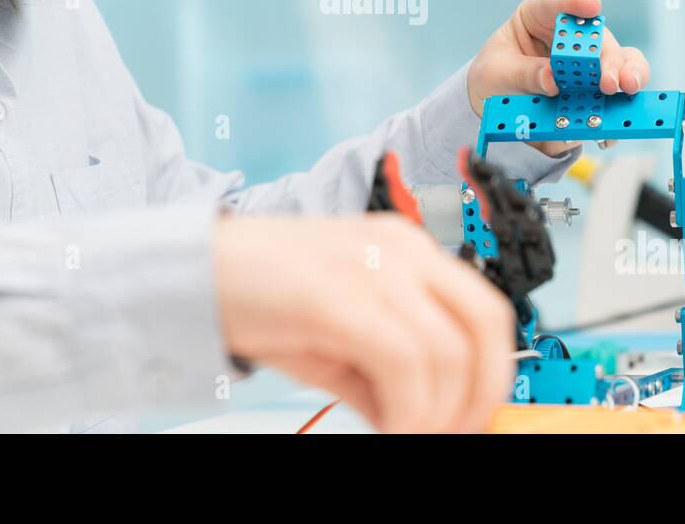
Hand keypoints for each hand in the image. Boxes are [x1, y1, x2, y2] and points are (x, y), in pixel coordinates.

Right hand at [213, 214, 515, 432]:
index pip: (486, 309)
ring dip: (436, 414)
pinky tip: (389, 429)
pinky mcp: (339, 294)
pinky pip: (405, 362)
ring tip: (405, 436)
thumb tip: (423, 418)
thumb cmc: (262, 299)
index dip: (492, 374)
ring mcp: (372, 265)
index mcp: (407, 249)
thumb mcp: (339, 337)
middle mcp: (400, 248)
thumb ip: (386, 371)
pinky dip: (409, 410)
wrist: (192, 276)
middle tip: (450, 435)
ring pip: (448, 352)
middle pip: (486, 323)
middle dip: (480, 394)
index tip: (471, 421)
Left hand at [466, 0, 651, 155]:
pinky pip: (615, 97)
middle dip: (609, 56)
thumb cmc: (492, 78)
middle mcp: (569, 38)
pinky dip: (619, 108)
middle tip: (610, 79)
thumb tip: (551, 80)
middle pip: (596, 38)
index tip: (593, 7)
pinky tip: (617, 122)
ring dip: (628, 75)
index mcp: (537, 18)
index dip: (574, 3)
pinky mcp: (592, 93)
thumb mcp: (497, 73)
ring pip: (619, 63)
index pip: (552, 5)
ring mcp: (584, 65)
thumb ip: (524, 74)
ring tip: (626, 90)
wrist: (490, 109)